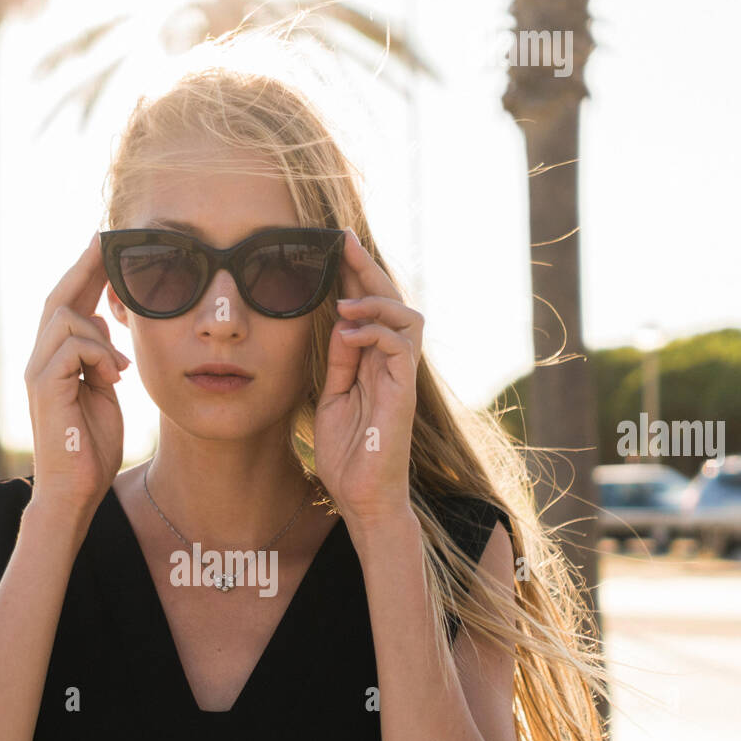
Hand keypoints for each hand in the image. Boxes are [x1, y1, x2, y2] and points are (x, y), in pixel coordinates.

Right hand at [24, 231, 126, 516]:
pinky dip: (98, 355)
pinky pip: (70, 346)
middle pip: (57, 297)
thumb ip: (100, 361)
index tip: (107, 245)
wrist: (75, 491)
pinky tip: (113, 379)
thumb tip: (105, 331)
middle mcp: (39, 360)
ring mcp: (37, 372)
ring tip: (119, 369)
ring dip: (101, 336)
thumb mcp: (103, 393)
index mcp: (54, 360)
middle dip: (85, 267)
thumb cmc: (91, 447)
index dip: (86, 272)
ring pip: (65, 317)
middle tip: (109, 241)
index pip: (67, 304)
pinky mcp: (43, 388)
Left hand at [313, 228, 422, 524]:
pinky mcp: (404, 395)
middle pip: (392, 302)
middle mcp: (392, 365)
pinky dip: (374, 334)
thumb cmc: (348, 456)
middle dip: (367, 269)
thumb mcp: (333, 398)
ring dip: (376, 302)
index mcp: (374, 363)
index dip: (357, 275)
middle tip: (342, 242)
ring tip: (344, 304)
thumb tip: (339, 323)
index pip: (371, 308)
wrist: (361, 498)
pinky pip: (400, 348)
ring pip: (407, 317)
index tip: (335, 245)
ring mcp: (401, 378)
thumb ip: (339, 363)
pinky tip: (347, 336)